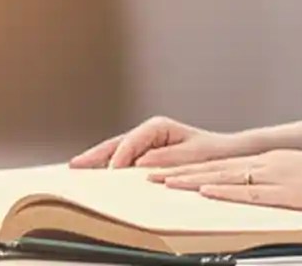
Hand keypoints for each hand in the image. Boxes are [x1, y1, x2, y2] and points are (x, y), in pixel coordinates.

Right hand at [69, 116, 252, 168]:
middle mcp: (149, 132)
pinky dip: (109, 165)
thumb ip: (166, 158)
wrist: (225, 153)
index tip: (112, 171)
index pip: (132, 141)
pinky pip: (124, 158)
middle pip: (116, 143)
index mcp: (158, 127)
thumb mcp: (191, 155)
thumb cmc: (211, 152)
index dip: (120, 156)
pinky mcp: (147, 153)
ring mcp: (147, 142)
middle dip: (96, 154)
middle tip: (75, 165)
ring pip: (116, 150)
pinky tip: (97, 173)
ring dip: (98, 159)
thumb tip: (141, 161)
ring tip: (78, 168)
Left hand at [147, 149, 301, 213]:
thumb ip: (283, 186)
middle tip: (151, 173)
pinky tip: (205, 192)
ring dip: (191, 180)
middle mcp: (268, 164)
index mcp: (272, 162)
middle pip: (215, 168)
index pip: (223, 165)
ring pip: (224, 178)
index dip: (193, 168)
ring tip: (164, 182)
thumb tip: (268, 196)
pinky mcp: (286, 192)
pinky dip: (223, 191)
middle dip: (180, 171)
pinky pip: (248, 192)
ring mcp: (276, 177)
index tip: (168, 170)